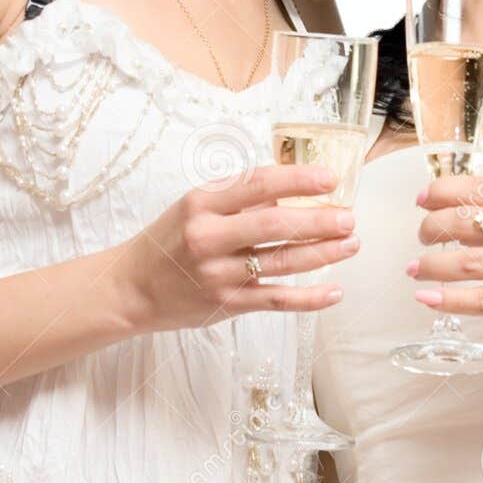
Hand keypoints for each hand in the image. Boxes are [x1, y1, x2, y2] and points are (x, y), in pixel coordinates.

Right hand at [117, 163, 359, 333]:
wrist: (132, 288)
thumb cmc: (169, 241)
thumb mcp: (195, 206)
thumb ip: (238, 198)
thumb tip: (291, 189)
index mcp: (202, 204)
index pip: (259, 184)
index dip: (298, 180)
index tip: (331, 178)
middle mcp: (209, 237)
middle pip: (276, 225)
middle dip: (320, 221)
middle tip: (350, 217)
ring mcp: (218, 274)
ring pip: (282, 263)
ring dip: (323, 253)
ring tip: (351, 243)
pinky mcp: (227, 304)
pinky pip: (276, 300)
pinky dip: (309, 299)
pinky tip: (335, 292)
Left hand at [409, 175, 482, 356]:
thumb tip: (449, 209)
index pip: (481, 188)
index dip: (442, 191)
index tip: (421, 199)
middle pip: (468, 221)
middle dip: (432, 227)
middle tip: (421, 236)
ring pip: (467, 261)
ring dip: (432, 264)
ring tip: (415, 268)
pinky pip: (479, 299)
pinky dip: (446, 298)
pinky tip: (426, 296)